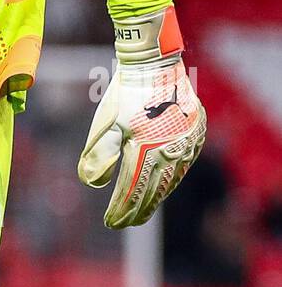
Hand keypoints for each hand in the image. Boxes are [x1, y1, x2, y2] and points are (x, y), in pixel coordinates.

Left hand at [78, 11, 206, 227]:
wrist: (154, 64)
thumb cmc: (125, 93)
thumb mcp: (106, 123)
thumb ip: (99, 154)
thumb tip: (91, 182)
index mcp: (146, 150)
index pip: (131, 190)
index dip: (120, 209)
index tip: (110, 223)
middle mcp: (170, 151)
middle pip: (153, 191)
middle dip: (137, 209)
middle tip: (125, 223)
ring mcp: (187, 144)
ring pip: (171, 180)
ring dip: (155, 196)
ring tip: (141, 210)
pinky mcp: (195, 135)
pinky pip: (183, 164)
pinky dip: (171, 178)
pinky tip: (162, 184)